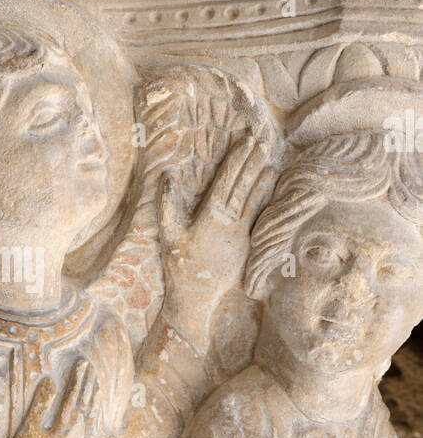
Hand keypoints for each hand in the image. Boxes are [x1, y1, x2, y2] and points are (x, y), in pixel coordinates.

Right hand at [159, 137, 273, 345]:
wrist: (196, 296)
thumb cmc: (179, 265)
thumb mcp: (168, 234)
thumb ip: (168, 204)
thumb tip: (167, 175)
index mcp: (210, 217)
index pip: (227, 181)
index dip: (237, 160)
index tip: (245, 142)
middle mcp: (229, 222)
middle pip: (243, 186)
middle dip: (251, 162)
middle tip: (261, 141)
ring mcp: (241, 234)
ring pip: (253, 200)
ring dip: (261, 179)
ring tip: (270, 160)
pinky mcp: (247, 244)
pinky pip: (258, 218)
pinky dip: (264, 201)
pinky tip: (269, 190)